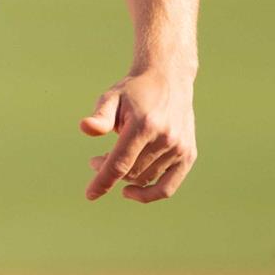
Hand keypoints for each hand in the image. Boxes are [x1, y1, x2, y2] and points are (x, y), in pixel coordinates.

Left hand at [80, 63, 197, 202]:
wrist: (169, 79)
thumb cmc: (134, 91)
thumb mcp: (112, 97)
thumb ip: (100, 116)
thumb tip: (85, 128)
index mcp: (144, 124)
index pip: (120, 163)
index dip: (103, 181)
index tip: (90, 195)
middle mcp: (165, 138)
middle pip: (130, 172)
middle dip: (108, 171)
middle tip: (95, 161)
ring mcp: (179, 148)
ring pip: (145, 179)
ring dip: (125, 177)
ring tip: (112, 160)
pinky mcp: (188, 154)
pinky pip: (168, 187)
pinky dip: (149, 194)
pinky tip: (131, 191)